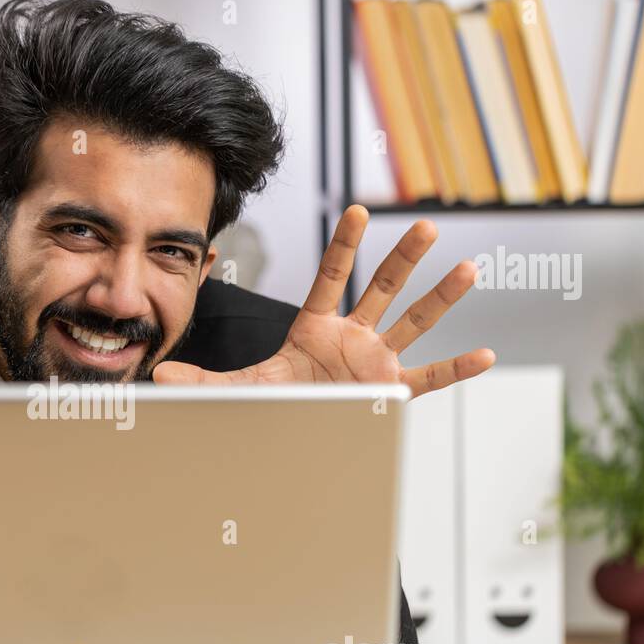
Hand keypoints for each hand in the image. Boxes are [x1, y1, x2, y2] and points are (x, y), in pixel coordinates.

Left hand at [153, 205, 494, 396]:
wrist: (296, 434)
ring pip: (413, 322)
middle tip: (425, 223)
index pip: (332, 277)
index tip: (356, 209)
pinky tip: (486, 355)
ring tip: (469, 268)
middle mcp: (353, 336)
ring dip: (440, 297)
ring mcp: (376, 360)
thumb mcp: (239, 389)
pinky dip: (457, 370)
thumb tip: (157, 379)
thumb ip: (202, 381)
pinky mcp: (391, 391)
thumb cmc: (276, 403)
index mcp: (317, 327)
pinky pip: (429, 378)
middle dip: (403, 258)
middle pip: (382, 288)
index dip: (343, 245)